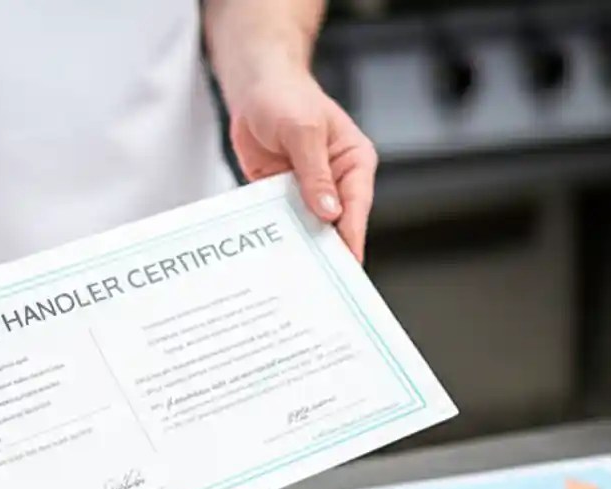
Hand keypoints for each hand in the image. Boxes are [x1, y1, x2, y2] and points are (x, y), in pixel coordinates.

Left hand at [228, 68, 377, 261]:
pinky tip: (269, 255)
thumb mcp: (302, 131)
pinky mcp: (281, 194)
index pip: (356, 206)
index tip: (348, 267)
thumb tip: (329, 212)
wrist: (254, 86)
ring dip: (299, 245)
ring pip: (307, 226)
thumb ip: (314, 173)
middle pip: (334, 223)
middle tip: (319, 282)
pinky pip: (281, 219)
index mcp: (353, 162)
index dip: (352, 237)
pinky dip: (277, 235)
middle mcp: (334, 180)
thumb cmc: (286, 96)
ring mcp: (306, 189)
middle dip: (326, 249)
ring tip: (293, 277)